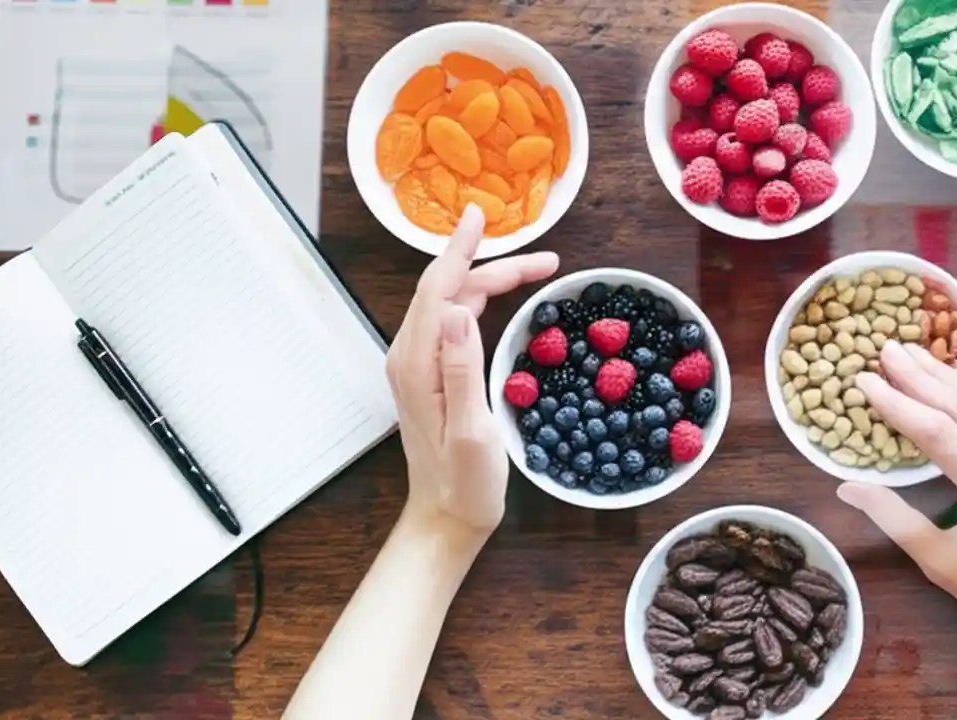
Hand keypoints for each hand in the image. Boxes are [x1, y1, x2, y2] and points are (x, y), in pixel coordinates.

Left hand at [386, 205, 557, 538]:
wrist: (445, 518)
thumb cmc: (465, 483)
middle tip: (545, 257)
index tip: (482, 216)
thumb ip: (462, 368)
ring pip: (451, 303)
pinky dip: (478, 298)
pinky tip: (498, 295)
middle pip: (447, 290)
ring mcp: (418, 365)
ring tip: (534, 268)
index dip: (462, 250)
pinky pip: (452, 321)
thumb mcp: (471, 430)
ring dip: (488, 279)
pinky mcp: (430, 374)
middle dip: (491, 264)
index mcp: (418, 364)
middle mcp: (411, 356)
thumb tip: (461, 309)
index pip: (439, 290)